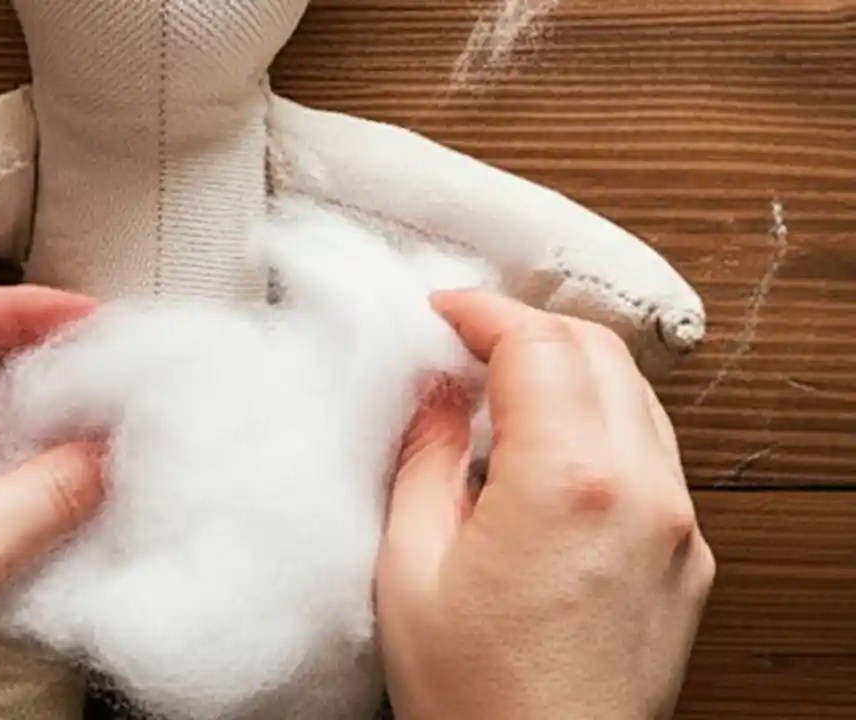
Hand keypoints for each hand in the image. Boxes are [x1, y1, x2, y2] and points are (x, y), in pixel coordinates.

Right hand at [377, 291, 714, 719]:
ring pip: (635, 395)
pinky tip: (551, 450)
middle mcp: (642, 492)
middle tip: (467, 342)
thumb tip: (437, 396)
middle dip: (527, 328)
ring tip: (504, 392)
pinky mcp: (687, 559)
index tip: (444, 312)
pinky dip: (602, 421)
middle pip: (598, 352)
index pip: (536, 343)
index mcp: (568, 482)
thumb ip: (423, 459)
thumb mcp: (410, 568)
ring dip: (570, 369)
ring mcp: (676, 527)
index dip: (482, 312)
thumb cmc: (475, 698)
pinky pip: (653, 452)